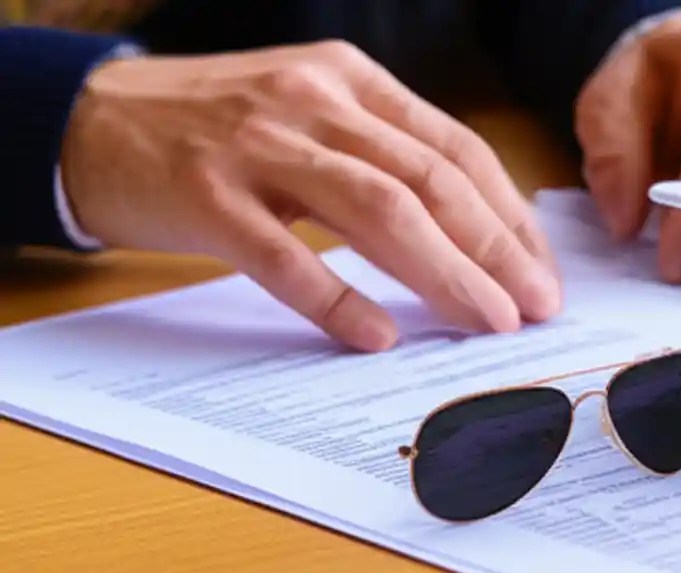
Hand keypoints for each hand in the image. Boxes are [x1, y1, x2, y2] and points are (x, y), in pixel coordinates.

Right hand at [61, 41, 560, 351]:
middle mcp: (314, 100)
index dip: (510, 216)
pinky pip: (285, 256)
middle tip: (535, 306)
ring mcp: (259, 146)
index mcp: (351, 80)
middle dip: (495, 249)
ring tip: (488, 321)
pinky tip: (379, 335)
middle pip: (430, 181)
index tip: (540, 271)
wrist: (90, 119)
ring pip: (377, 209)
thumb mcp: (309, 111)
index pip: (456, 150)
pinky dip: (338, 298)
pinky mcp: (207, 196)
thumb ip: (382, 155)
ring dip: (444, 271)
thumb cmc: (218, 127)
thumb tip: (470, 233)